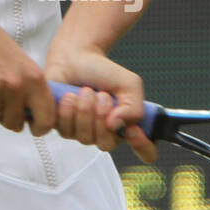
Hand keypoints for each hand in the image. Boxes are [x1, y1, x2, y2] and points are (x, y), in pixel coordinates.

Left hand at [44, 48, 157, 163]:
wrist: (76, 58)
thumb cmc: (104, 72)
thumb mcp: (129, 84)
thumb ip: (133, 107)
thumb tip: (116, 125)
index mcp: (128, 126)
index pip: (146, 152)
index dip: (143, 146)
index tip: (133, 130)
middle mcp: (106, 134)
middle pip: (107, 144)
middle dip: (103, 117)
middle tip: (102, 95)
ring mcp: (82, 133)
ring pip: (84, 137)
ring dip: (85, 110)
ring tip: (85, 91)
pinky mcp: (62, 127)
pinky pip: (65, 130)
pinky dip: (68, 110)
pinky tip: (69, 96)